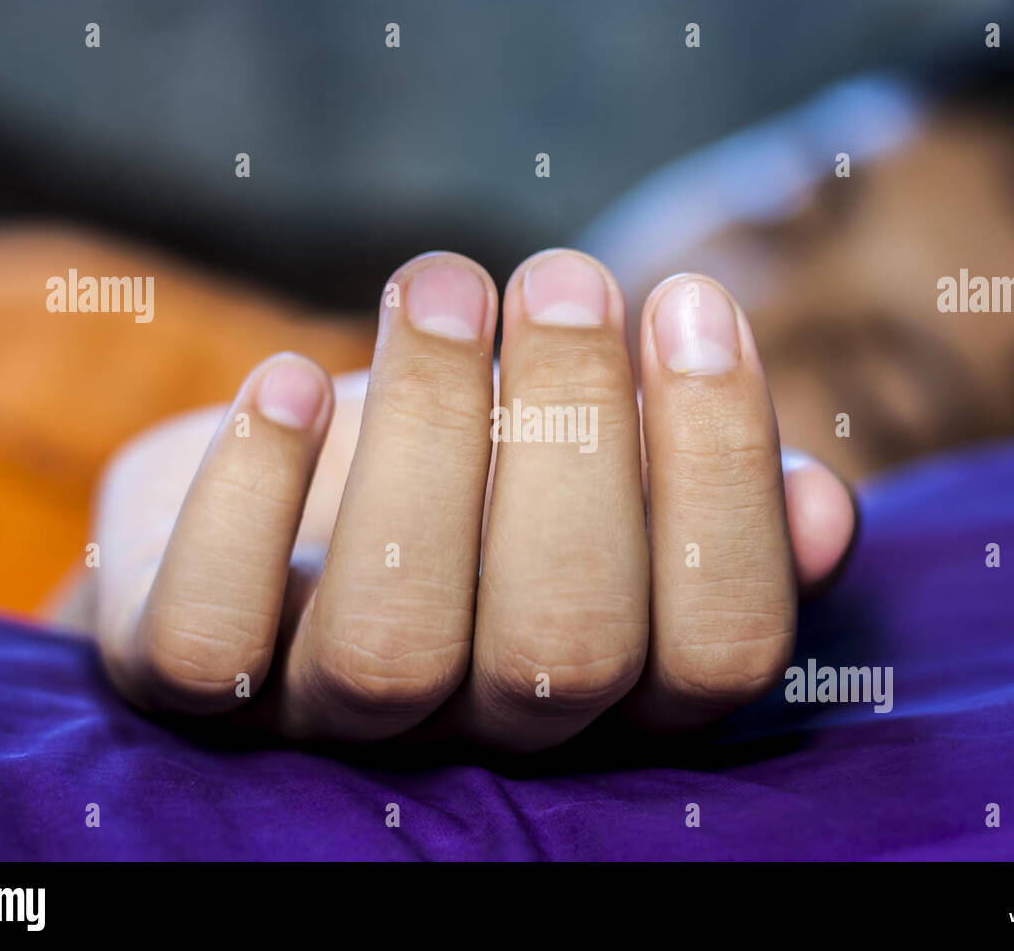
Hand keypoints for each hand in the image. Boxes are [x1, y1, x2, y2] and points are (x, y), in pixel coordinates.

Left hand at [92, 249, 855, 750]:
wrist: (285, 515)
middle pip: (565, 641)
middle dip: (577, 437)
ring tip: (443, 284)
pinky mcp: (191, 689)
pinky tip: (287, 380)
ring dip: (428, 439)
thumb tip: (822, 509)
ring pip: (391, 641)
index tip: (694, 306)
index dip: (723, 478)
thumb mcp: (610, 478)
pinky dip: (249, 499)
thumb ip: (716, 502)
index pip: (719, 646)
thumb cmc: (482, 480)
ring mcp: (329, 724)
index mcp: (615, 692)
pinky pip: (208, 640)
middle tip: (569, 277)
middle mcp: (485, 735)